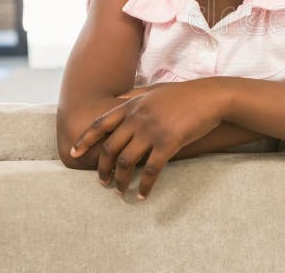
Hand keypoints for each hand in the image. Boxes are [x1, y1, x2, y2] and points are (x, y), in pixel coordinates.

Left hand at [69, 80, 223, 199]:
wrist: (211, 97)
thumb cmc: (184, 94)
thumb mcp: (154, 90)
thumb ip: (134, 95)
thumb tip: (118, 100)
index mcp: (132, 106)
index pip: (99, 124)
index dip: (84, 141)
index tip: (74, 154)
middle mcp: (137, 118)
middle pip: (110, 148)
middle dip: (103, 168)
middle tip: (103, 181)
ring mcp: (152, 131)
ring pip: (127, 162)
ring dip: (121, 180)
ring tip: (120, 191)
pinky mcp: (169, 143)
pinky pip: (152, 170)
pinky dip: (145, 186)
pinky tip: (142, 195)